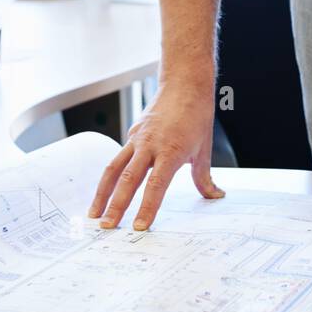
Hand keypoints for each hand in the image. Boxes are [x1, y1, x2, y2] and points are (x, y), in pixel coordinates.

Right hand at [87, 83, 223, 230]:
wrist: (184, 84)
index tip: (139, 227)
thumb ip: (204, 177)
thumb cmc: (196, 115)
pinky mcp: (132, 135)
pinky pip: (118, 158)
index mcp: (171, 151)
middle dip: (116, 206)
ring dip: (102, 193)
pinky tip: (104, 193)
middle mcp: (149, 145)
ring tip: (95, 213)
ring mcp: (137, 139)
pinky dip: (109, 177)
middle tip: (107, 227)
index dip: (147, 207)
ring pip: (113, 169)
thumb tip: (216, 196)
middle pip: (128, 180)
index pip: (156, 185)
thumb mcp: (204, 148)